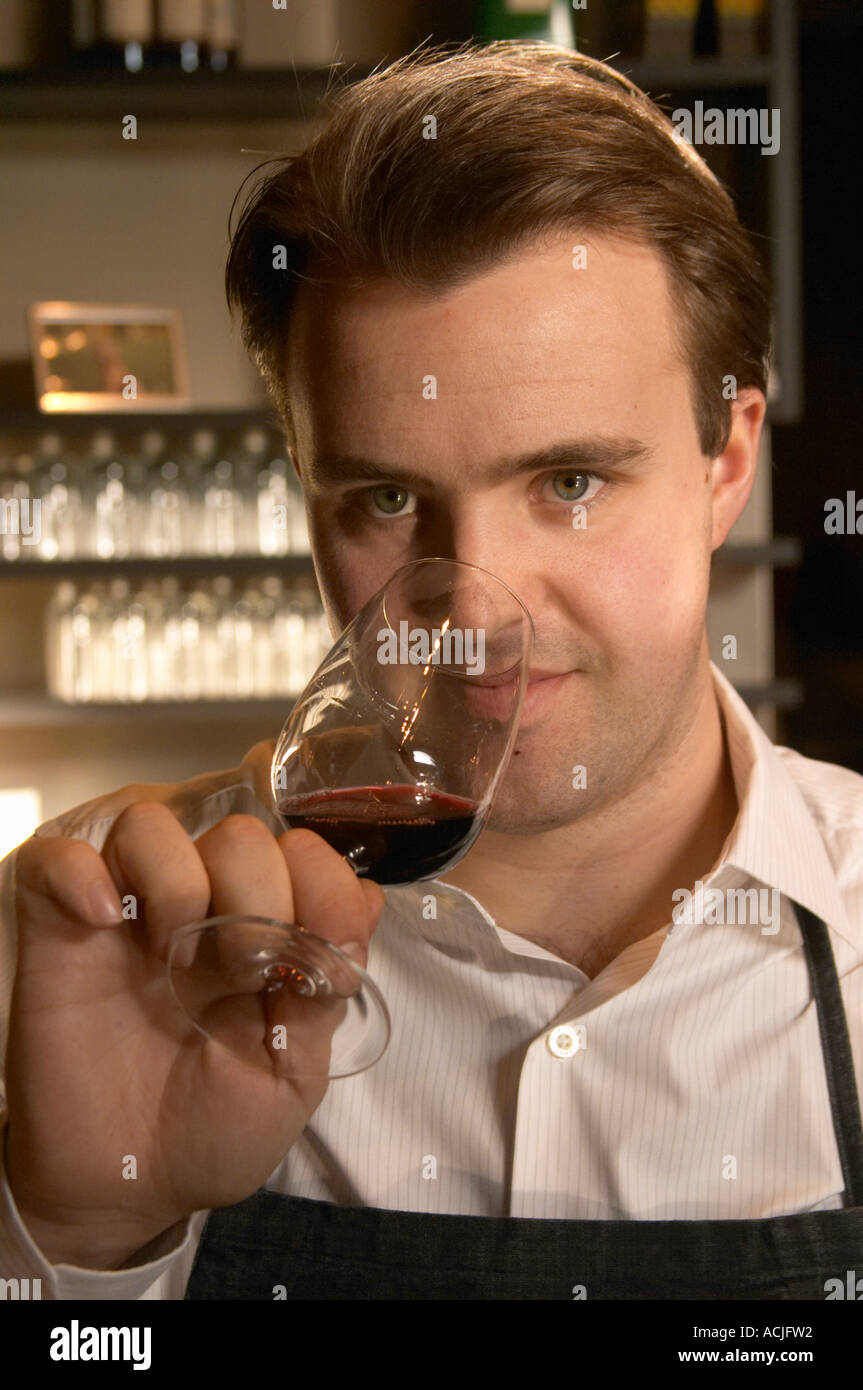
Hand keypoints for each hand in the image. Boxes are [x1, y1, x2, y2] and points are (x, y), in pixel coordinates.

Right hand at [4, 805, 384, 1268]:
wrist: (126, 1192)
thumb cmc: (214, 1132)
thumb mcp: (293, 1073)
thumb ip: (326, 989)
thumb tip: (366, 900)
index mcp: (265, 933)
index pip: (303, 853)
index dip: (322, 886)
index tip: (318, 954)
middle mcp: (201, 908)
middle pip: (238, 835)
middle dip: (258, 895)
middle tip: (241, 974)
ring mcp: (127, 913)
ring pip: (151, 823)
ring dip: (179, 880)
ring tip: (174, 955)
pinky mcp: (57, 929)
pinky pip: (57, 860)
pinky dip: (81, 874)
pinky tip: (104, 922)